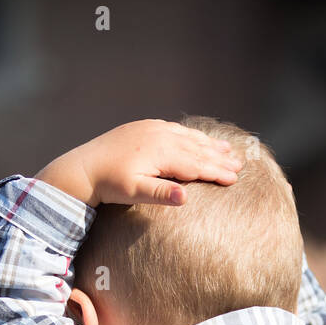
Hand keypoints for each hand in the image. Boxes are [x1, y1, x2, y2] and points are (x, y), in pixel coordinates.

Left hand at [38, 119, 243, 206]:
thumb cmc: (109, 184)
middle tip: (241, 164)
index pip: (196, 164)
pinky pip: (177, 130)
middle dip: (220, 157)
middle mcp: (160, 136)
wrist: (84, 166)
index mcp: (161, 152)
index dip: (217, 172)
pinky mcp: (146, 127)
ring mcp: (153, 129)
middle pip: (197, 149)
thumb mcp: (133, 192)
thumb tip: (185, 198)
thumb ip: (160, 194)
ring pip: (190, 137)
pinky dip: (193, 136)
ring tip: (229, 150)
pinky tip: (200, 139)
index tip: (235, 179)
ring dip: (211, 145)